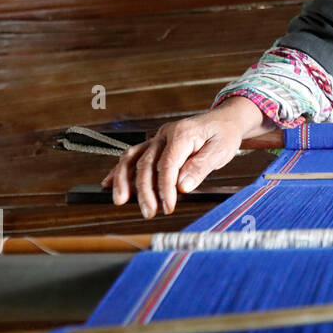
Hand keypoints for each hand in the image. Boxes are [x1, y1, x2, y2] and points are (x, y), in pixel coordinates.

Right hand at [101, 98, 269, 217]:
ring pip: (132, 158)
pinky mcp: (154, 144)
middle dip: (144, 191)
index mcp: (182, 134)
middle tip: (149, 212)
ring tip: (120, 200)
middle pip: (146, 163)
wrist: (224, 120)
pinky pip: (132, 156)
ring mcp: (157, 138)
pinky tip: (108, 183)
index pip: (167, 164)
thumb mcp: (221, 150)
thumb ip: (200, 167)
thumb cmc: (224, 135)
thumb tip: (182, 186)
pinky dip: (119, 170)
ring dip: (123, 180)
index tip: (168, 206)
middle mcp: (165, 134)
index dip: (165, 187)